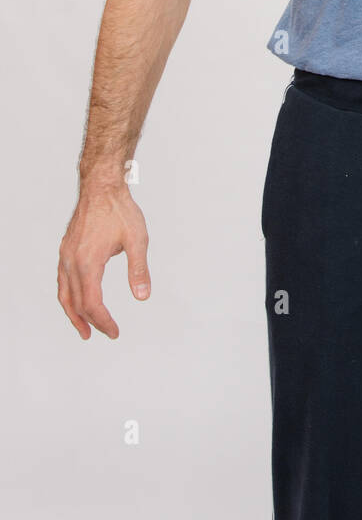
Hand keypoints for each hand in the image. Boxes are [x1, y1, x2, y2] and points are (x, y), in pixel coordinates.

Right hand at [57, 180, 150, 339]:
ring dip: (73, 314)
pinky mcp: (65, 250)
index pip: (92, 304)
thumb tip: (142, 296)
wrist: (101, 187)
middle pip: (77, 303)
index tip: (114, 332)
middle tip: (105, 333)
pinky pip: (62, 280)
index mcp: (88, 263)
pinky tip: (76, 299)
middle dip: (91, 322)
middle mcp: (72, 262)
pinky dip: (68, 296)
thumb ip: (139, 270)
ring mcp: (66, 256)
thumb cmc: (119, 210)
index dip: (103, 322)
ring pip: (64, 293)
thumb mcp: (137, 239)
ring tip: (84, 328)